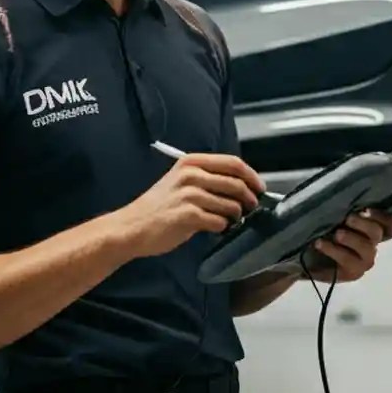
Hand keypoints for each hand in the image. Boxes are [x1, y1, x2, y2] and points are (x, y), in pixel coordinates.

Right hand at [122, 153, 265, 256]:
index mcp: (191, 163)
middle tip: (251, 208)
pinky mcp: (188, 215)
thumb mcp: (181, 182)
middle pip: (236, 183)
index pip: (233, 163)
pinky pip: (219, 222)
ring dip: (236, 216)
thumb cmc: (158, 207)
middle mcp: (191, 175)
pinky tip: (215, 229)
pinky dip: (221, 227)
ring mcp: (190, 195)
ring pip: (231, 205)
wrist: (132, 227)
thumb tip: (240, 187)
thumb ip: (207, 179)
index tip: (259, 187)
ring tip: (230, 221)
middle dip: (250, 198)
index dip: (251, 176)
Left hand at [303, 208, 391, 282]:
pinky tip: (320, 243)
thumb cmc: (320, 228)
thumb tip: (343, 193)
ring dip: (351, 238)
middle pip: (377, 233)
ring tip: (336, 233)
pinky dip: (334, 250)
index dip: (382, 216)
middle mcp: (372, 244)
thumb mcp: (331, 215)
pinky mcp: (353, 273)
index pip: (389, 224)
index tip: (366, 209)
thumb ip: (342, 208)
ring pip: (366, 248)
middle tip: (348, 218)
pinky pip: (348, 260)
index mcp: (371, 228)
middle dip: (363, 224)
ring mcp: (364, 260)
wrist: (302, 256)